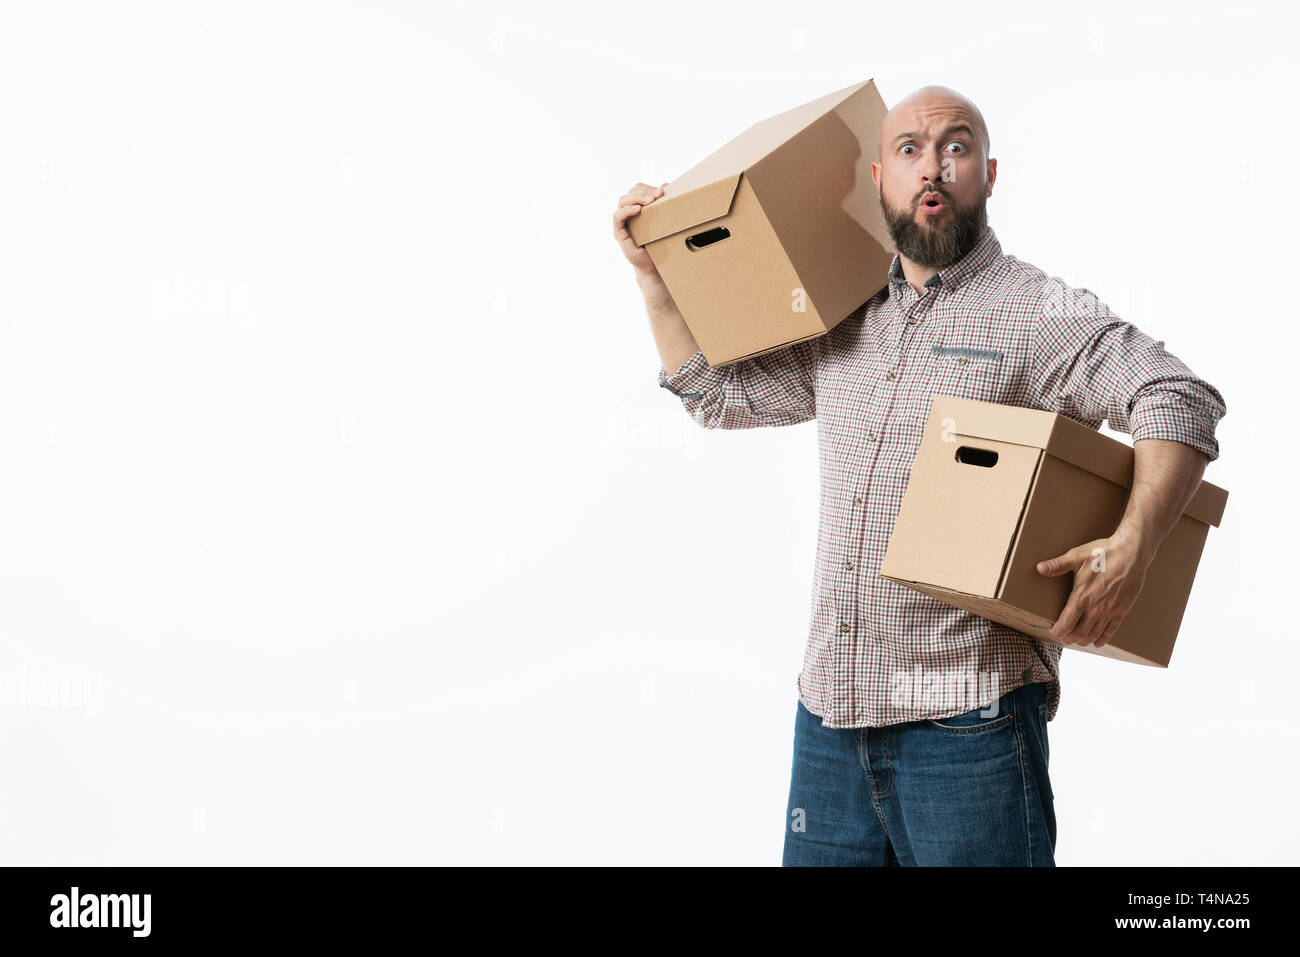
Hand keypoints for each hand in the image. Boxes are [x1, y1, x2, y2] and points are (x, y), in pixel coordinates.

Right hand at [613, 182, 668, 277]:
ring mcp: (622, 223)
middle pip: (630, 193)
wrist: (653, 265)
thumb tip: (665, 185)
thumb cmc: (658, 243)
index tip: (661, 190)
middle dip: (644, 191)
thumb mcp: (663, 220)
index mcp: (638, 208)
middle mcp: (628, 213)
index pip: (637, 190)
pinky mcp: (619, 233)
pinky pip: (618, 217)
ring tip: (649, 201)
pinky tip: (637, 209)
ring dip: (636, 198)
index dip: (648, 187)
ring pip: (623, 201)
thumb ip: (662, 204)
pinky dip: (626, 211)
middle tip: (657, 195)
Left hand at [1036, 533, 1152, 647]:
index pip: (1066, 623)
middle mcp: (1095, 608)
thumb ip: (1057, 565)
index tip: (1053, 631)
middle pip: (1079, 633)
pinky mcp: (1122, 610)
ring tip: (1077, 640)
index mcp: (1081, 597)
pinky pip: (1111, 630)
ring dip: (1084, 640)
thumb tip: (1039, 568)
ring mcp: (1110, 611)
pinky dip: (1102, 639)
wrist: (1131, 554)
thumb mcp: (1076, 557)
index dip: (1058, 631)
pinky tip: (1097, 642)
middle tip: (1063, 637)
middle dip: (1069, 638)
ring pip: (1094, 634)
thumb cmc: (1103, 553)